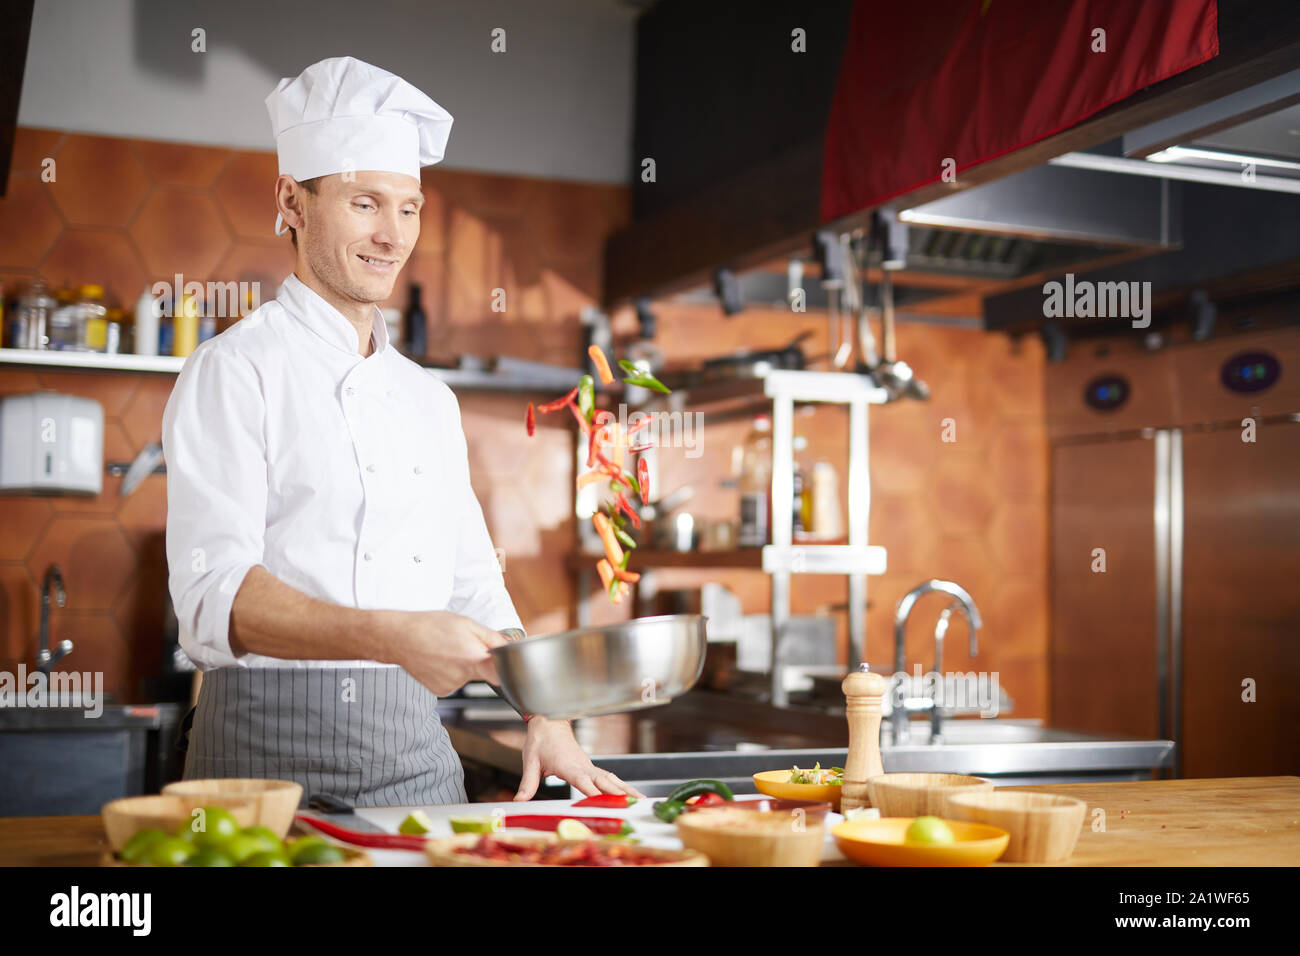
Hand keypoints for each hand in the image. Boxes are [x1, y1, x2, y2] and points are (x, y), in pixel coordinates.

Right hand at [392, 610, 504, 695]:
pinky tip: (438, 660)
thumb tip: (509, 646)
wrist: (399, 638)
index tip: (504, 661)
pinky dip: (450, 673)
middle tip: (463, 646)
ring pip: (467, 677)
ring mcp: (450, 686)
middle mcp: (463, 677)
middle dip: (479, 660)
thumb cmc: (430, 626)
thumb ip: (491, 638)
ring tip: (446, 650)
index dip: (506, 667)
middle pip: (483, 672)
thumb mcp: (466, 623)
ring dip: (463, 666)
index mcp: (473, 659)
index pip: (502, 674)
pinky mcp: (440, 691)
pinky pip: (453, 682)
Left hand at [514, 717, 646, 800]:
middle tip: (634, 805)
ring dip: (626, 789)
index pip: (584, 782)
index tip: (606, 803)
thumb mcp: (530, 762)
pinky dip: (620, 786)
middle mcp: (583, 766)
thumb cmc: (540, 740)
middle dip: (620, 794)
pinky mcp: (590, 767)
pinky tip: (628, 794)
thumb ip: (527, 783)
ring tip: (641, 800)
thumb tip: (519, 801)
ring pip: (611, 779)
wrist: (549, 721)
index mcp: (568, 765)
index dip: (595, 793)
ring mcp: (589, 766)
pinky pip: (608, 777)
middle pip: (605, 781)